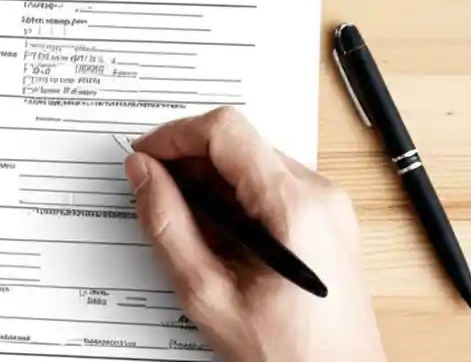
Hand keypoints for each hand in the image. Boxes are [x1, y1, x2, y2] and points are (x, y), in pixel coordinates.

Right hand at [124, 107, 385, 361]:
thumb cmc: (290, 355)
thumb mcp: (208, 294)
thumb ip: (168, 225)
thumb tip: (143, 175)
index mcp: (294, 206)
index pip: (226, 130)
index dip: (174, 135)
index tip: (144, 157)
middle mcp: (319, 195)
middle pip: (238, 142)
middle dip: (187, 160)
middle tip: (152, 192)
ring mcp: (327, 206)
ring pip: (251, 162)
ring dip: (208, 181)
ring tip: (184, 225)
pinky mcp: (325, 220)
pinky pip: (269, 186)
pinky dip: (232, 198)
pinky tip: (214, 237)